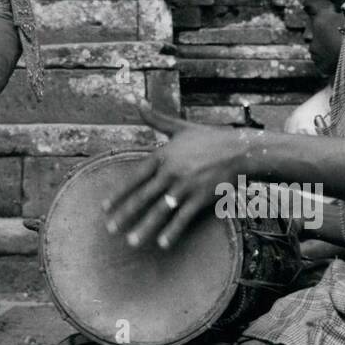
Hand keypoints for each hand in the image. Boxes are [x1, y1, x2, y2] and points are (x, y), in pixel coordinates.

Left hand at [101, 103, 249, 249]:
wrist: (239, 149)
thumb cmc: (208, 137)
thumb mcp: (179, 126)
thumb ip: (155, 118)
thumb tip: (136, 100)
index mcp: (162, 155)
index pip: (134, 178)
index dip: (119, 194)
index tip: (105, 207)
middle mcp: (170, 172)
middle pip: (142, 197)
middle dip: (125, 215)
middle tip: (110, 229)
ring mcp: (185, 186)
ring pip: (160, 210)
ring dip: (144, 228)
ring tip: (131, 242)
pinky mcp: (201, 197)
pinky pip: (183, 218)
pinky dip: (172, 231)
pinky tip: (162, 244)